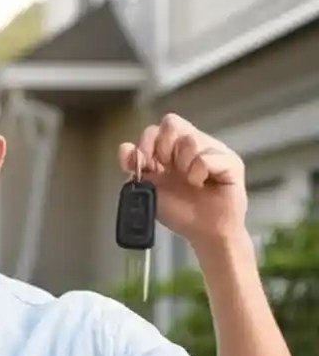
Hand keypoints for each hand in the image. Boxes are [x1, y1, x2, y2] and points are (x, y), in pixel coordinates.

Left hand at [117, 113, 247, 248]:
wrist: (203, 233)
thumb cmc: (179, 211)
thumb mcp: (148, 188)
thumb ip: (136, 167)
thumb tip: (125, 148)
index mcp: (170, 151)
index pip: (156, 128)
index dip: (146, 142)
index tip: (143, 162)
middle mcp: (191, 146)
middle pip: (171, 122)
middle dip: (162, 148)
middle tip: (167, 170)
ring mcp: (212, 150)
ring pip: (189, 140)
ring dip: (183, 164)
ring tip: (190, 182)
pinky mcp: (230, 161)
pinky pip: (206, 157)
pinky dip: (198, 173)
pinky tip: (202, 184)